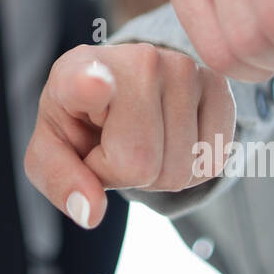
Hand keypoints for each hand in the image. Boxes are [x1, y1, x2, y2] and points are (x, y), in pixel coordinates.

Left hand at [24, 43, 234, 228]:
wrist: (121, 84)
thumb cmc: (82, 119)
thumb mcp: (54, 149)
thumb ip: (60, 179)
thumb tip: (91, 213)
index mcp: (77, 72)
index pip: (85, 80)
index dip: (89, 85)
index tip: (96, 84)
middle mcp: (137, 60)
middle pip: (141, 163)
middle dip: (125, 175)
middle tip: (115, 147)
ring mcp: (183, 68)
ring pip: (180, 170)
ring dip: (159, 174)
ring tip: (142, 141)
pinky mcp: (219, 85)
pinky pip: (213, 163)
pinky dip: (191, 170)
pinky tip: (171, 140)